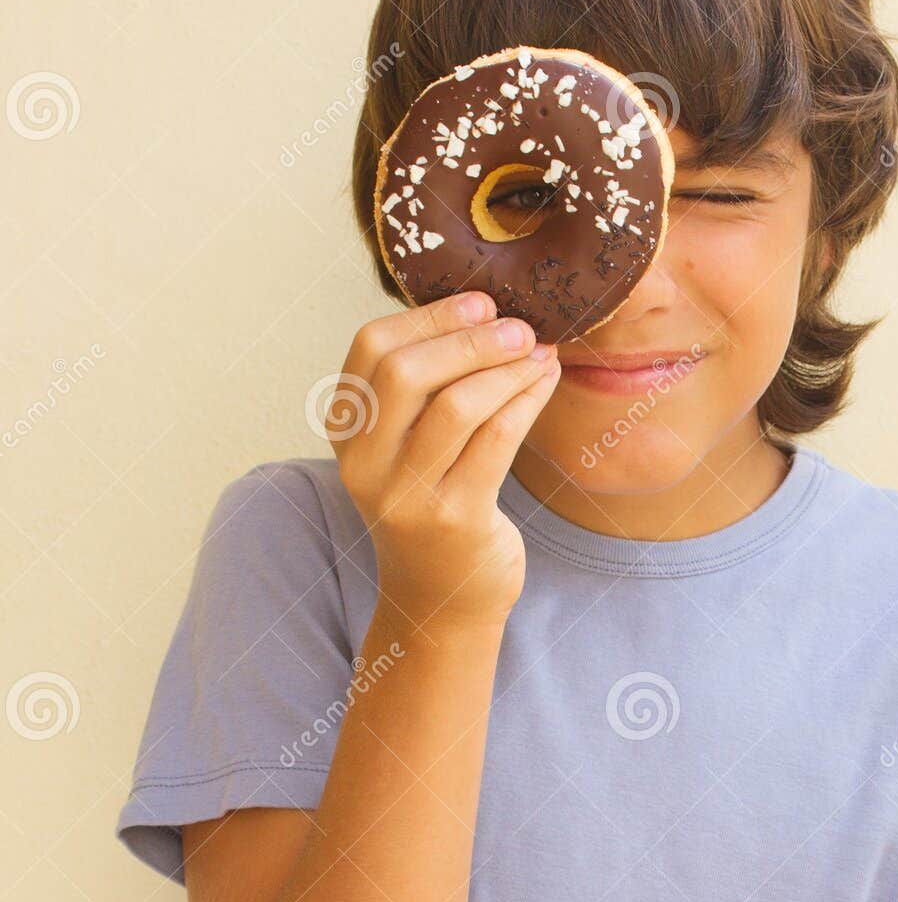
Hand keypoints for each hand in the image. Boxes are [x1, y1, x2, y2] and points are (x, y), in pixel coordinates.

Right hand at [329, 290, 560, 632]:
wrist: (441, 599)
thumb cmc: (434, 504)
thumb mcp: (406, 446)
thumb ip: (424, 388)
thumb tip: (486, 312)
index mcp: (347, 433)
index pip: (371, 349)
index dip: (429, 317)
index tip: (481, 302)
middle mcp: (366, 464)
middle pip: (408, 373)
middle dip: (471, 340)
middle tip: (520, 327)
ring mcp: (408, 495)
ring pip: (458, 405)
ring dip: (508, 368)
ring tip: (541, 352)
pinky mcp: (456, 519)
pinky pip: (497, 440)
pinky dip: (527, 400)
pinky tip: (546, 382)